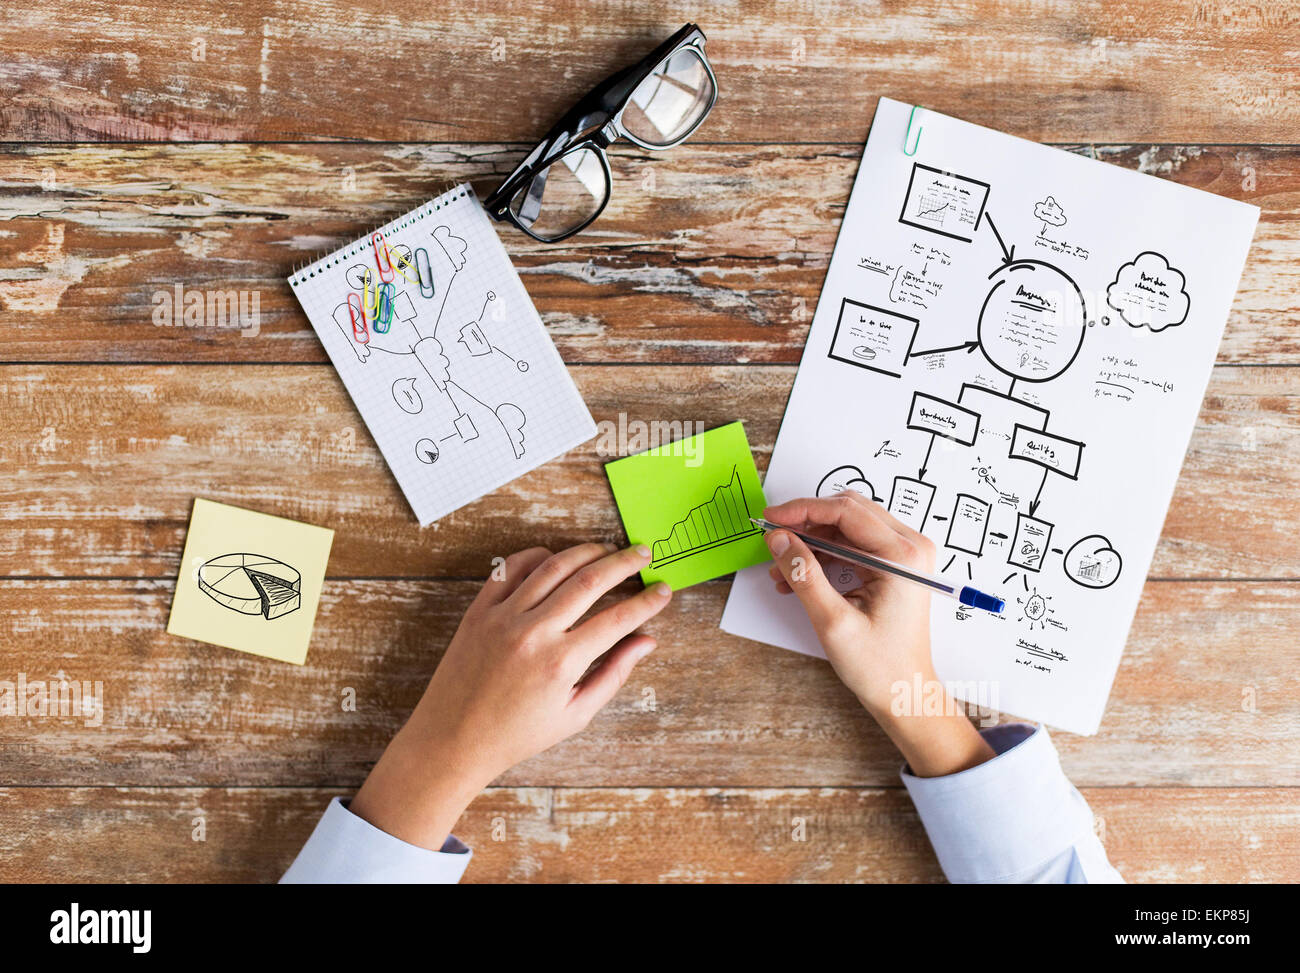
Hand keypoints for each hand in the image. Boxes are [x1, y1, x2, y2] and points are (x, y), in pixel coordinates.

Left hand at [350, 542, 671, 848]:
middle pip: (590, 580)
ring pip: (553, 567)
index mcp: (561, 663)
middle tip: (643, 552)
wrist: (452, 739)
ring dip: (586, 552)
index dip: (647, 601)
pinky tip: (557, 557)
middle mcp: (533, 633)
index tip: (663, 589)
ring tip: (607, 549)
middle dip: (623, 562)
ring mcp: (503, 617)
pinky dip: (537, 556)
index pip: (618, 619)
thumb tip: (647, 642)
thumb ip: (614, 674)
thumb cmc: (517, 734)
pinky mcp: (479, 610)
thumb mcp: (575, 714)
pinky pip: (511, 568)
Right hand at [764, 492, 992, 776]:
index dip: (802, 510)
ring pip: (849, 527)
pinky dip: (825, 553)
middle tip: (772, 538)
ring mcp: (905, 555)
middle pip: (848, 512)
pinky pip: (855, 544)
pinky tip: (800, 575)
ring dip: (813, 541)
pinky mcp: (896, 565)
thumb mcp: (833, 622)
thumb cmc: (880, 666)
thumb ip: (804, 575)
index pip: (845, 513)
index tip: (770, 518)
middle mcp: (910, 548)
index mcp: (902, 557)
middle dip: (806, 522)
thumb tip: (778, 539)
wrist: (905, 693)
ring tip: (782, 568)